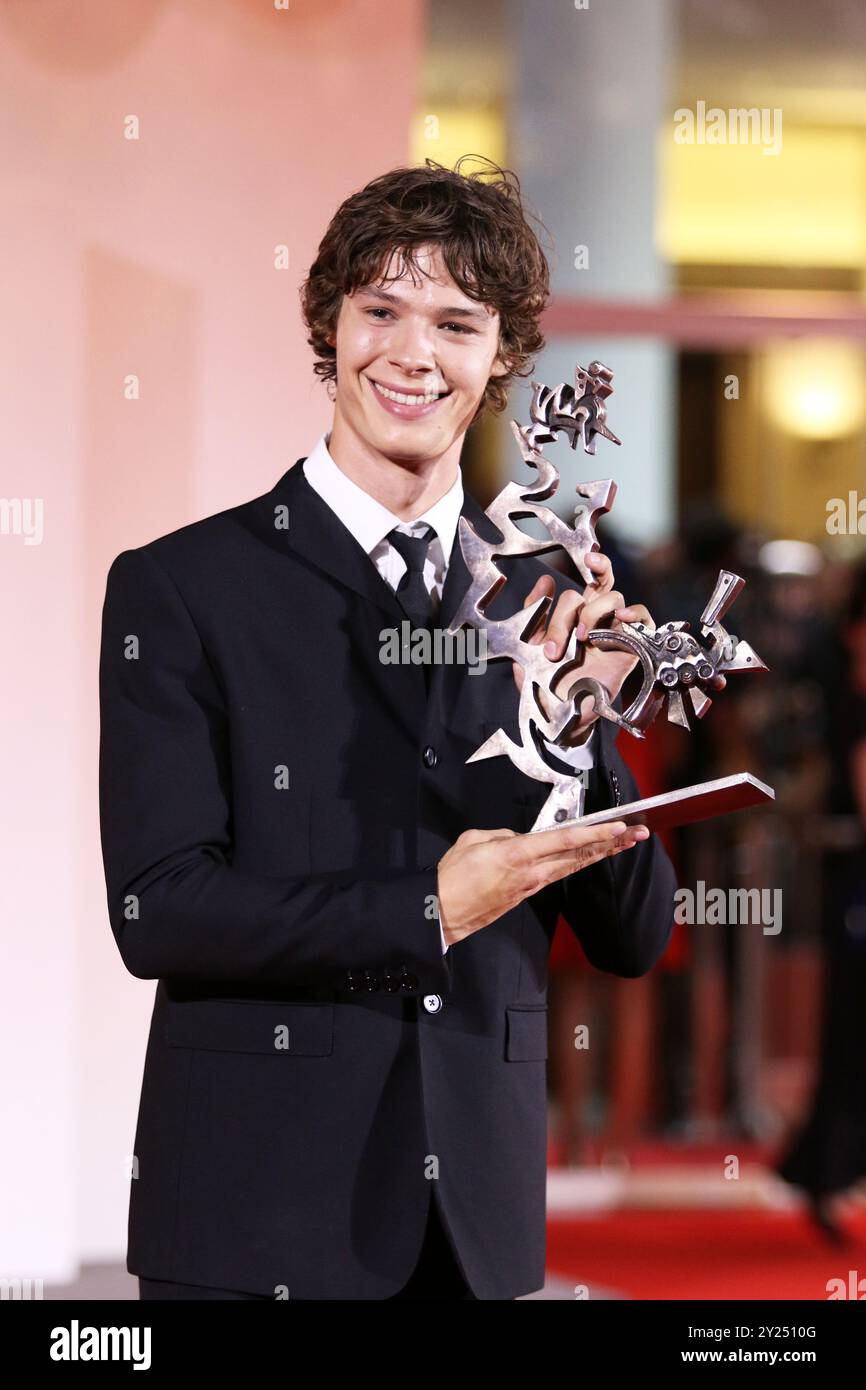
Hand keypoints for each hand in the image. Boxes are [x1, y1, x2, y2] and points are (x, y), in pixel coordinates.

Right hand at [436, 819, 649, 944]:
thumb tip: (516, 837)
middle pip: (579, 855)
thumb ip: (500, 834)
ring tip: (621, 844)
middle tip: (637, 834)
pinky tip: (585, 858)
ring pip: (571, 867)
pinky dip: (575, 864)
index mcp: (517, 854)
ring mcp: (530, 887)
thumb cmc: (450, 878)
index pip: (565, 840)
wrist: (440, 915)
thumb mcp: (472, 840)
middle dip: (611, 844)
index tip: (619, 826)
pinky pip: (555, 876)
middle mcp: (530, 872)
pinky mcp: (524, 896)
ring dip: (598, 854)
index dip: (595, 833)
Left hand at [513, 552, 724, 742]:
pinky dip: (636, 614)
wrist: (559, 715)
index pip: (580, 590)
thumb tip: (545, 580)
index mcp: (574, 618)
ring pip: (616, 598)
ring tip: (582, 638)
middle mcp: (597, 621)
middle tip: (583, 590)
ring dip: (596, 612)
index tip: (587, 560)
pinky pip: (644, 620)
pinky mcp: (632, 648)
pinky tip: (621, 620)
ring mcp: (615, 633)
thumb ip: (535, 614)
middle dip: (592, 585)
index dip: (576, 588)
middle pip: (603, 585)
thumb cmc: (544, 683)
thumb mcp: (529, 647)